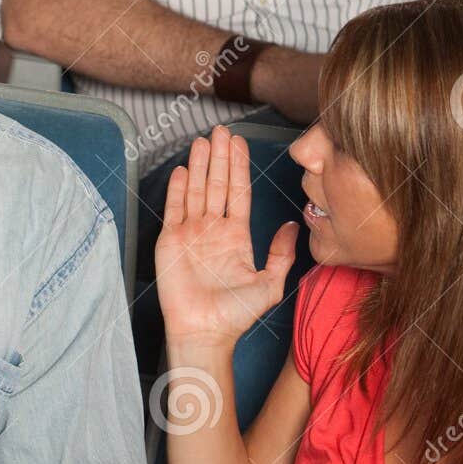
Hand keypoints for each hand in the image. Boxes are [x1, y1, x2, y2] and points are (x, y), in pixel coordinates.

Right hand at [156, 127, 298, 350]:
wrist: (204, 332)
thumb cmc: (236, 315)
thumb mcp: (270, 284)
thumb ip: (281, 254)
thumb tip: (291, 225)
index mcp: (237, 235)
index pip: (239, 192)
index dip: (239, 166)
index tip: (239, 142)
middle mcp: (214, 228)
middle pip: (217, 184)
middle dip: (220, 157)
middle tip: (220, 130)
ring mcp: (192, 232)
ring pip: (197, 190)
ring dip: (200, 165)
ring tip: (202, 141)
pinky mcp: (171, 240)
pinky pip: (174, 208)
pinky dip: (178, 188)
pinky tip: (184, 170)